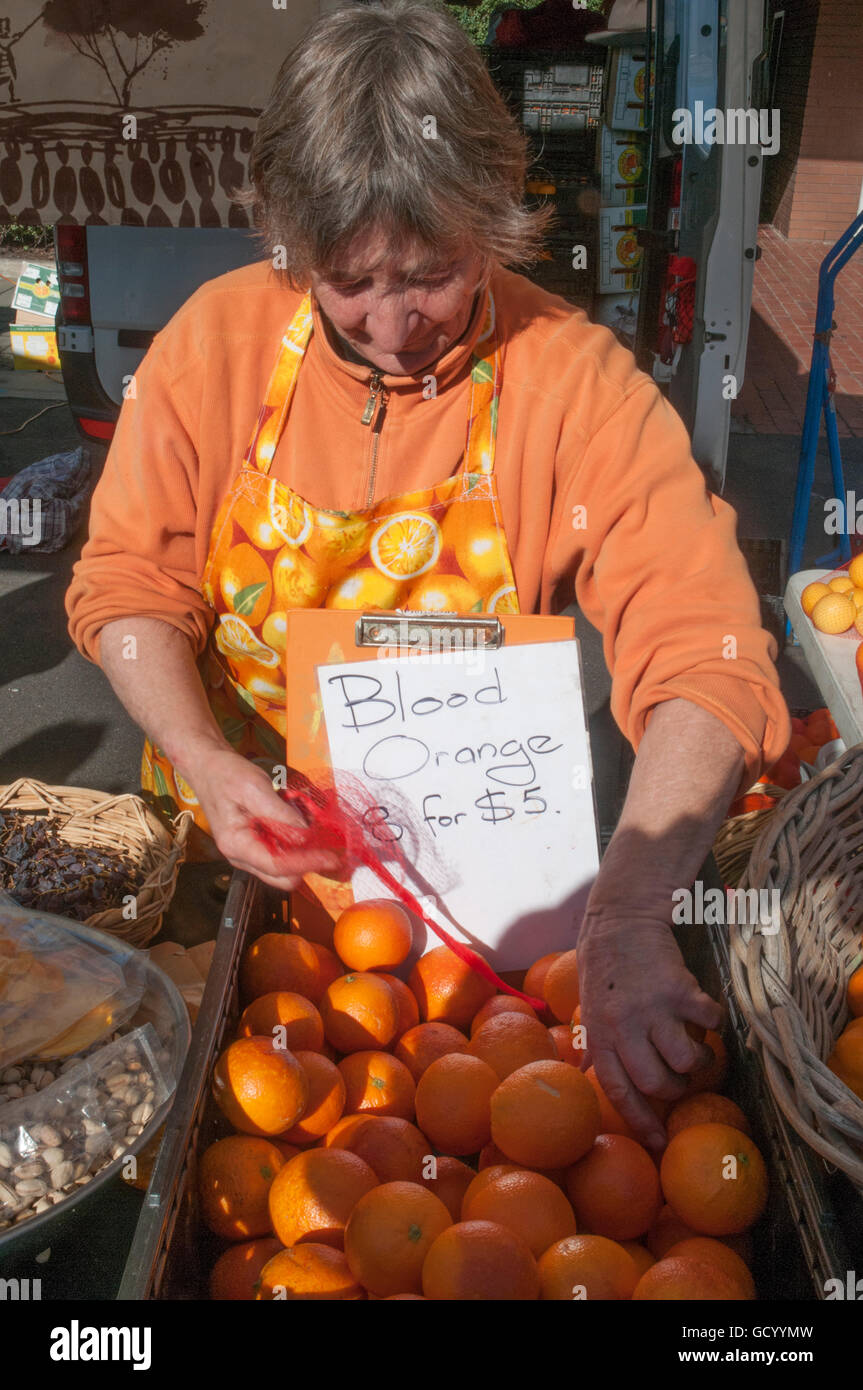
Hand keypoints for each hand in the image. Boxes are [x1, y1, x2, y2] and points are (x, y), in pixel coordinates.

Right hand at [189, 746, 342, 890]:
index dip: (308, 863)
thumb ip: (279, 813)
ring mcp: (248, 854)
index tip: (332, 858)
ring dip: (303, 855)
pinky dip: (295, 845)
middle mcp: (241, 856)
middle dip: (307, 864)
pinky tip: (301, 824)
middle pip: (282, 877)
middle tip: (328, 845)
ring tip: (315, 830)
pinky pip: (280, 855)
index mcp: (236, 844)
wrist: (209, 768)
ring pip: (284, 869)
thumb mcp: (253, 787)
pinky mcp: (256, 846)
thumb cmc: (226, 775)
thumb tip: (305, 835)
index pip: (277, 866)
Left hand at [577, 910, 722, 1151]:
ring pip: (685, 1060)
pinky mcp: (680, 989)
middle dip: (675, 1090)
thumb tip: (583, 1072)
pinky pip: (709, 1023)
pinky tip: (707, 1015)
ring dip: (699, 1063)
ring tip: (700, 1051)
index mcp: (601, 1036)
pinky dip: (715, 1024)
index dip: (640, 1120)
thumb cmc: (605, 969)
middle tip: (683, 1080)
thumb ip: (594, 1044)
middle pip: (656, 1082)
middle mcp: (624, 1027)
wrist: (621, 921)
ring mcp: (653, 1008)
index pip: (619, 1091)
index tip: (659, 1142)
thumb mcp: (591, 1008)